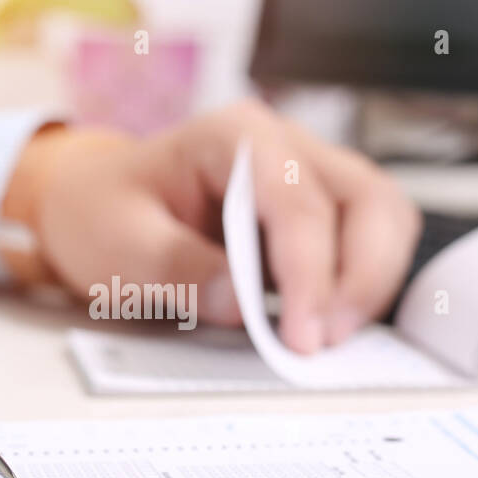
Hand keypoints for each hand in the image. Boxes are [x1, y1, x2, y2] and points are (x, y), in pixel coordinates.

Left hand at [3, 99, 420, 351]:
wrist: (94, 204)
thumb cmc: (105, 212)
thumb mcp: (119, 245)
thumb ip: (178, 270)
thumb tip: (241, 304)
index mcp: (235, 135)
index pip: (298, 199)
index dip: (309, 271)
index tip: (302, 336)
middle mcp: (285, 145)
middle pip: (365, 199)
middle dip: (359, 276)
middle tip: (323, 342)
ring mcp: (309, 175)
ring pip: (383, 216)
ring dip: (371, 280)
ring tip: (330, 337)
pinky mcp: (318, 212)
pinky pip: (370, 239)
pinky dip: (364, 283)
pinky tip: (330, 321)